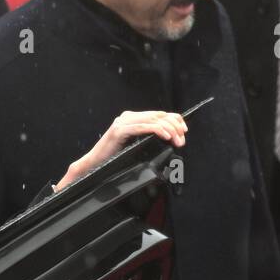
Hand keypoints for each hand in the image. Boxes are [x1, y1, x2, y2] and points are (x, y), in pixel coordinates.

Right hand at [54, 110, 186, 191]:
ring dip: (170, 130)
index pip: (159, 114)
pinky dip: (157, 130)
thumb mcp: (137, 147)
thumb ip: (149, 140)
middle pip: (159, 116)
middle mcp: (128, 117)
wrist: (94, 166)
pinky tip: (166, 137)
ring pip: (154, 120)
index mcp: (132, 118)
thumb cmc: (115, 159)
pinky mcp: (119, 130)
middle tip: (182, 140)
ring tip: (177, 141)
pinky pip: (143, 127)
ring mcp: (123, 122)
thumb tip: (171, 139)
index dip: (175, 120)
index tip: (184, 131)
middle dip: (175, 127)